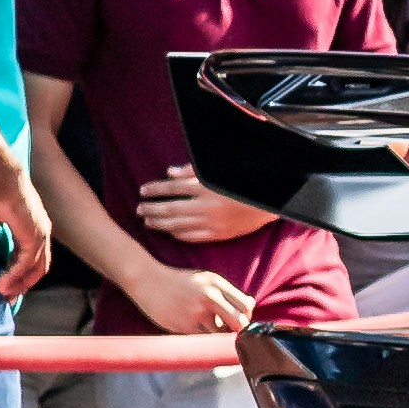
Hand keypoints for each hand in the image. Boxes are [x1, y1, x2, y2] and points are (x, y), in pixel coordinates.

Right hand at [0, 207, 48, 305]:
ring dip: (19, 284)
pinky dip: (15, 276)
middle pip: (37, 268)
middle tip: (8, 298)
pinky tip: (2, 284)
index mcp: (32, 229)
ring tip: (3, 295)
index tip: (7, 287)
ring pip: (35, 268)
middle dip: (23, 285)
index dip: (20, 274)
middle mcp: (41, 233)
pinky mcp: (35, 236)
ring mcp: (40, 235)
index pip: (31, 258)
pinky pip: (27, 263)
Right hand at [127, 261, 256, 340]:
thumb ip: (228, 293)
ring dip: (214, 331)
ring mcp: (196, 313)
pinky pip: (200, 336)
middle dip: (238, 330)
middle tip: (232, 331)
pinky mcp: (184, 326)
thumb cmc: (180, 282)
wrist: (147, 281)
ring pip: (218, 332)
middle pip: (238, 323)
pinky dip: (198, 333)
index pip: (246, 306)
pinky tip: (187, 321)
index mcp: (216, 284)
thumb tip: (251, 307)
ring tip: (199, 319)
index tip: (241, 320)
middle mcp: (209, 297)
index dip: (246, 316)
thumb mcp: (206, 279)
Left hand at [136, 168, 278, 243]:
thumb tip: (169, 173)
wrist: (270, 202)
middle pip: (170, 208)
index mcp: (205, 186)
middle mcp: (207, 205)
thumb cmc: (242, 182)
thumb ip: (192, 171)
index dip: (155, 189)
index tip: (142, 191)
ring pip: (178, 225)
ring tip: (147, 221)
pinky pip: (193, 237)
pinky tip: (169, 232)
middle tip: (138, 209)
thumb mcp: (219, 170)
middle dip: (151, 209)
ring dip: (160, 223)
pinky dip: (178, 234)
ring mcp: (213, 222)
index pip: (172, 188)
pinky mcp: (220, 234)